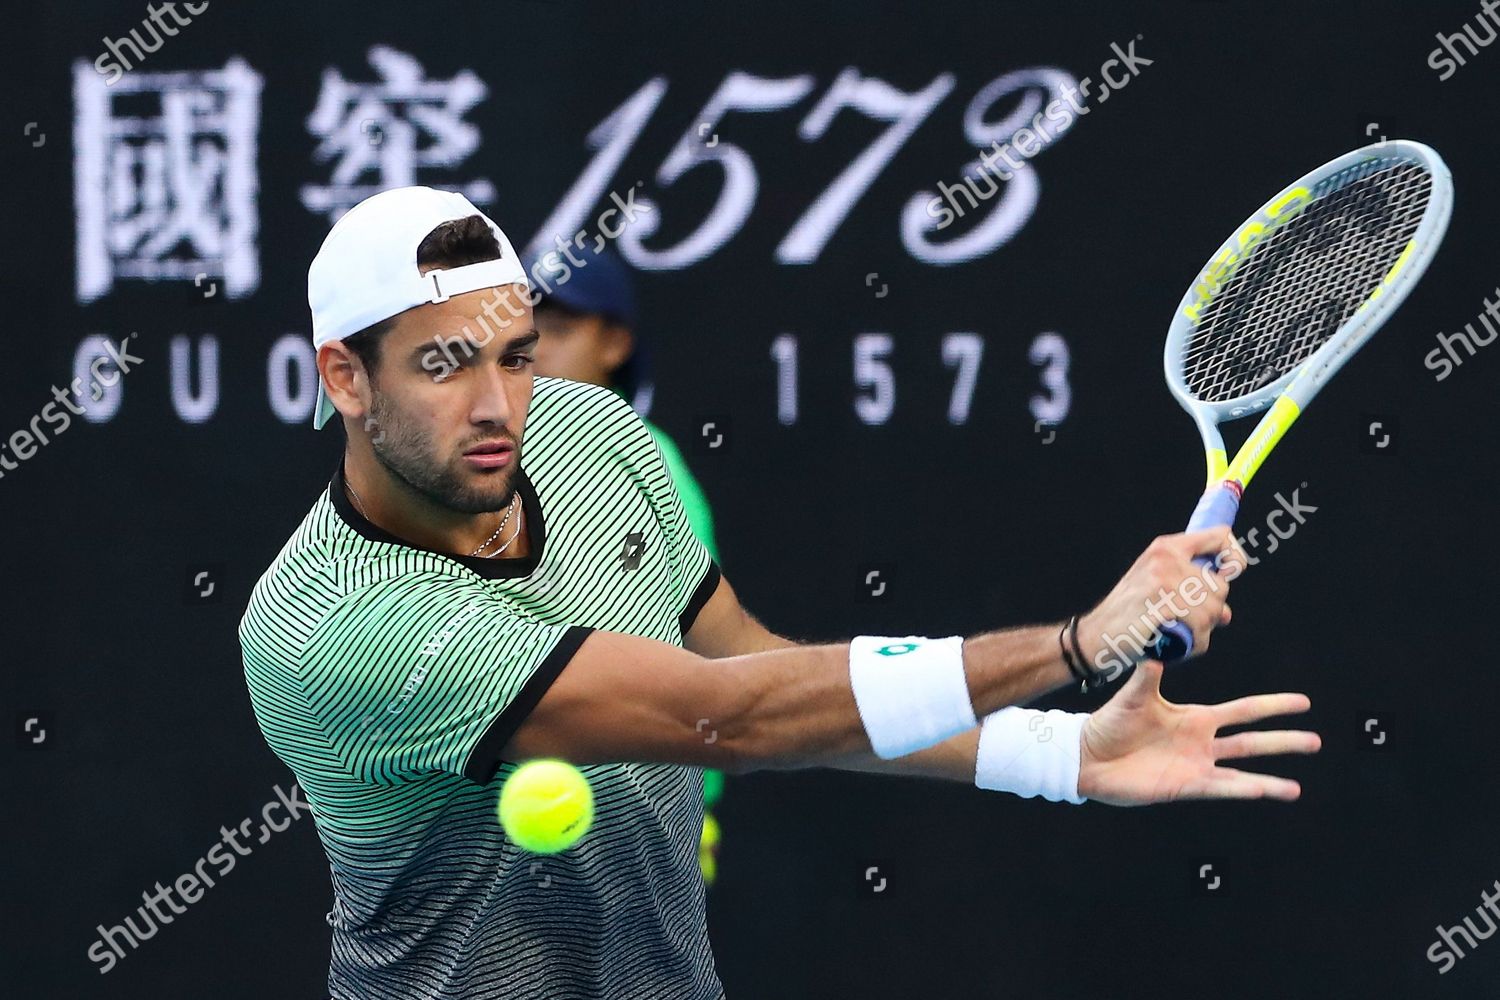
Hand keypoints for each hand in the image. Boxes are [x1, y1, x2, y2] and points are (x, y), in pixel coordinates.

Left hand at [1076, 660, 1318, 805]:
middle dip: (1284, 740)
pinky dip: (1246, 789)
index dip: (1272, 705)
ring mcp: (1196, 766)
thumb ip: (1150, 673)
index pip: (1243, 710)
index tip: (1303, 702)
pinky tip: (1269, 791)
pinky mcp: (1185, 786)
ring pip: (1243, 771)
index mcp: (1195, 717)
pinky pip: (1222, 788)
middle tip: (1317, 740)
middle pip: (1252, 740)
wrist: (1089, 756)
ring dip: (1272, 776)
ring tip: (1301, 784)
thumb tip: (1160, 641)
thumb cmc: (1110, 724)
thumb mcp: (1134, 695)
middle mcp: (1202, 742)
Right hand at [1077, 528, 1245, 673]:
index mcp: (1165, 548)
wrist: (1094, 636)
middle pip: (1221, 585)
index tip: (1228, 575)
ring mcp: (1164, 581)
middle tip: (1187, 621)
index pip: (1220, 537)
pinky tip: (1176, 644)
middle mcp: (1166, 559)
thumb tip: (1225, 613)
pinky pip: (1201, 629)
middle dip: (1212, 610)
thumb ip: (1189, 589)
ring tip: (1178, 634)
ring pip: (1214, 611)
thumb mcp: (1154, 587)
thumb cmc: (1128, 616)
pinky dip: (1195, 644)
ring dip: (1202, 631)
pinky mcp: (1164, 606)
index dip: (1233, 558)